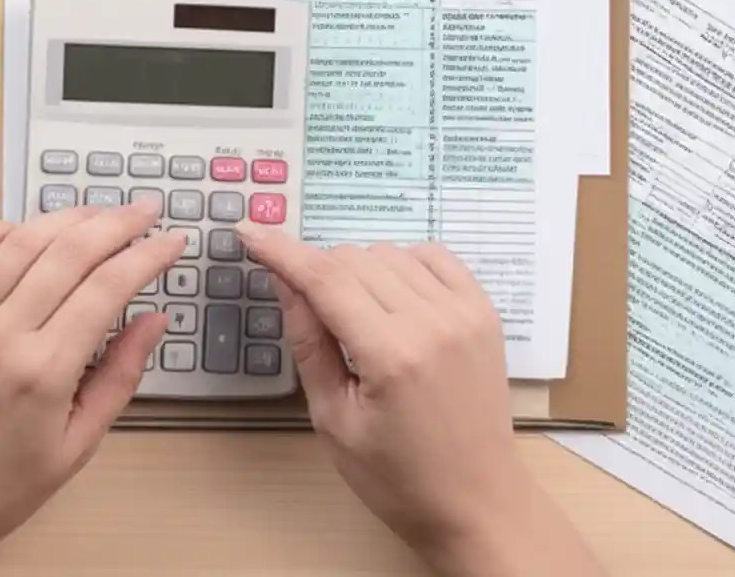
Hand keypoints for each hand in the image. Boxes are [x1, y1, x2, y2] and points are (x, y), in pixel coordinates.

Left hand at [0, 201, 183, 576]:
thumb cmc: (4, 487)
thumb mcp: (79, 443)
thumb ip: (120, 375)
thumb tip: (155, 319)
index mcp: (44, 371)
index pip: (107, 288)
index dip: (147, 256)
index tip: (173, 241)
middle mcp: (1, 335)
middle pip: (68, 253)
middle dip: (115, 223)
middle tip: (146, 211)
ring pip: (19, 243)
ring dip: (65, 218)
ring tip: (100, 212)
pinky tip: (29, 231)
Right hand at [236, 222, 603, 576]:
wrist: (478, 502)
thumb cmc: (397, 477)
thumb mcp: (333, 419)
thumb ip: (308, 343)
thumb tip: (285, 281)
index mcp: (391, 355)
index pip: (324, 279)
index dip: (281, 250)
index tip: (249, 232)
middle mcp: (433, 321)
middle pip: (353, 259)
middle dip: (318, 273)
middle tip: (311, 315)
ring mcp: (465, 311)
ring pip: (389, 253)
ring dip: (358, 271)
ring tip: (356, 320)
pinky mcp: (484, 311)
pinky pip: (433, 256)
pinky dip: (402, 264)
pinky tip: (391, 298)